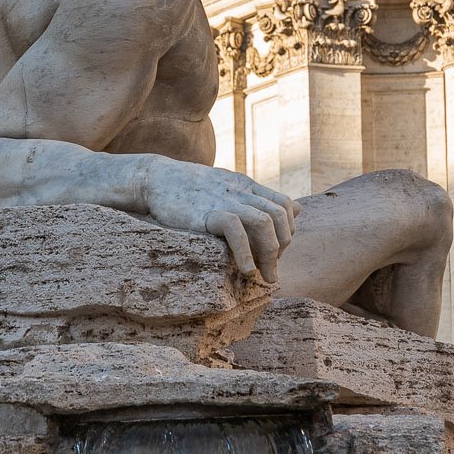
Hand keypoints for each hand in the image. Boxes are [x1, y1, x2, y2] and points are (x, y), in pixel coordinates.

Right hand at [140, 157, 298, 282]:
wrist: (155, 179)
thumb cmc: (189, 189)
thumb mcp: (229, 188)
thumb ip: (260, 199)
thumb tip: (298, 209)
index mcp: (247, 185)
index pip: (285, 204)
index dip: (288, 230)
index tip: (276, 252)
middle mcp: (241, 191)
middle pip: (279, 216)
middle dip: (282, 246)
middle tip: (271, 269)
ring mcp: (225, 200)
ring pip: (264, 222)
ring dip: (269, 252)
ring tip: (263, 274)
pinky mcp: (207, 212)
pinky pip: (235, 230)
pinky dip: (245, 252)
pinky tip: (245, 269)